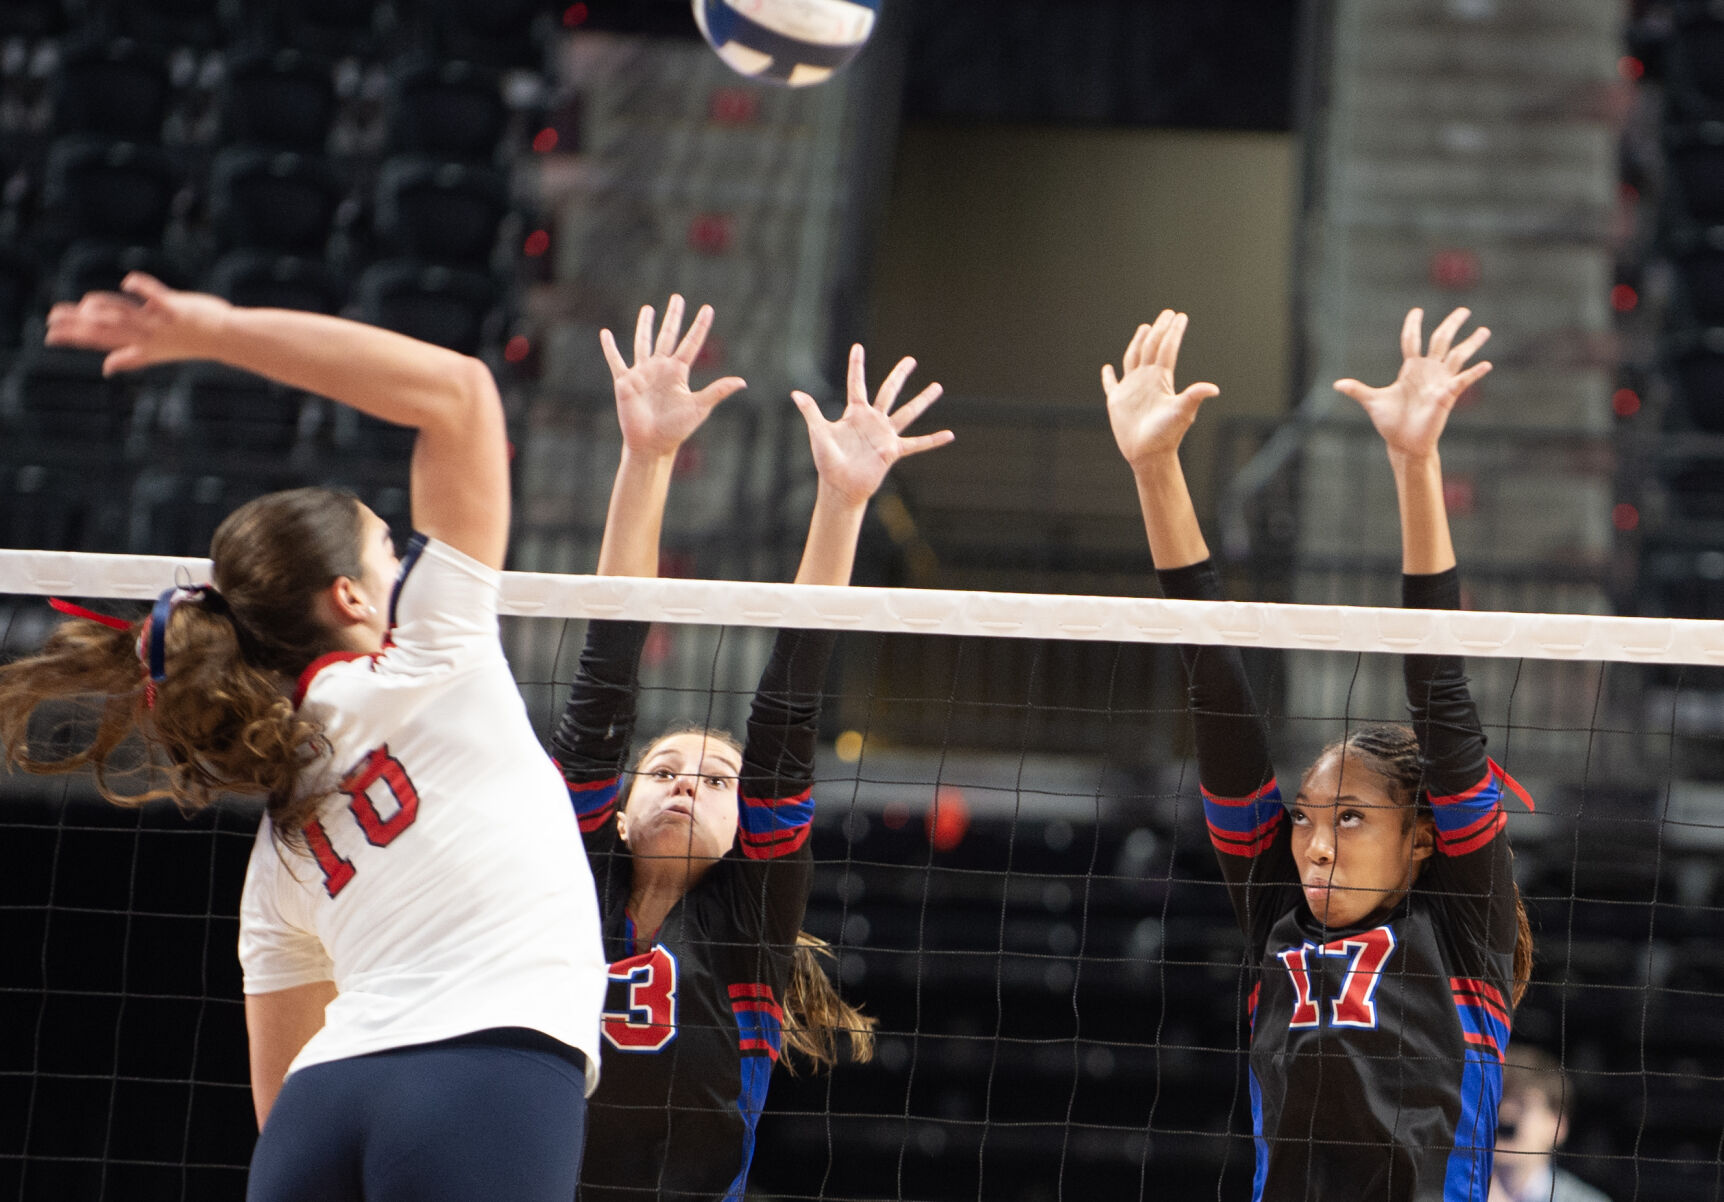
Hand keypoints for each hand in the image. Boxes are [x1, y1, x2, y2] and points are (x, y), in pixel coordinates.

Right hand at [45, 273, 230, 373]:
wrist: (224, 339)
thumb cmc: (189, 343)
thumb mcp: (155, 354)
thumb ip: (129, 358)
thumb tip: (106, 368)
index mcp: (138, 345)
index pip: (100, 342)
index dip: (74, 338)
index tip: (49, 335)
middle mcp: (146, 336)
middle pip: (106, 329)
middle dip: (78, 324)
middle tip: (52, 318)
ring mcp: (161, 324)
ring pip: (126, 316)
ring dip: (104, 309)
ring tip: (84, 306)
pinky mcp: (176, 310)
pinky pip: (157, 299)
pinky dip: (143, 289)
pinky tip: (128, 282)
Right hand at [598, 296, 745, 457]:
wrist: (652, 444)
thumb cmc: (675, 429)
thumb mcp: (699, 407)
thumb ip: (717, 391)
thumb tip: (742, 382)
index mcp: (678, 372)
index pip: (691, 343)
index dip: (699, 326)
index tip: (708, 308)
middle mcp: (661, 368)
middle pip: (668, 335)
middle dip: (673, 317)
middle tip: (677, 298)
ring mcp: (642, 373)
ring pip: (643, 342)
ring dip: (645, 326)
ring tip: (648, 309)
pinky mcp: (625, 381)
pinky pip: (616, 361)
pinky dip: (610, 348)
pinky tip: (605, 333)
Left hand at [791, 345, 952, 507]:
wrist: (839, 485)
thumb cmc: (827, 461)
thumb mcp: (819, 433)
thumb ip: (811, 412)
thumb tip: (795, 393)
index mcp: (855, 413)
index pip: (857, 383)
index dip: (857, 365)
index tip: (858, 346)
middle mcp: (873, 420)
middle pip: (889, 391)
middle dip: (899, 375)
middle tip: (911, 360)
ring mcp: (885, 435)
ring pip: (907, 412)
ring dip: (923, 400)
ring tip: (938, 387)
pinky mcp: (893, 451)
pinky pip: (917, 444)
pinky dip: (933, 440)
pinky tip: (950, 435)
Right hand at [1102, 310, 1218, 469]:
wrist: (1149, 455)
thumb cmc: (1166, 436)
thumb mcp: (1181, 413)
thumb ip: (1193, 397)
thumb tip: (1214, 389)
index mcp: (1160, 379)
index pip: (1167, 349)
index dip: (1173, 333)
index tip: (1180, 316)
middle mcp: (1147, 380)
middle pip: (1152, 348)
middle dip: (1160, 330)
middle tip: (1167, 313)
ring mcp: (1131, 390)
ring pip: (1133, 359)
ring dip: (1139, 343)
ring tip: (1144, 328)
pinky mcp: (1117, 402)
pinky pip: (1111, 385)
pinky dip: (1108, 377)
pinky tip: (1107, 368)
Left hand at [1334, 307, 1490, 462]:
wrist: (1403, 443)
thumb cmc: (1391, 423)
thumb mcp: (1372, 401)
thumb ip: (1357, 390)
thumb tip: (1336, 384)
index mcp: (1410, 369)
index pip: (1412, 340)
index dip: (1413, 325)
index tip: (1417, 310)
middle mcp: (1427, 371)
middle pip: (1440, 340)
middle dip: (1451, 325)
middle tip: (1465, 309)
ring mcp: (1440, 382)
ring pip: (1457, 356)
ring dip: (1471, 343)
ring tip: (1485, 330)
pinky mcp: (1447, 396)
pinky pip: (1462, 381)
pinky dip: (1474, 373)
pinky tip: (1486, 365)